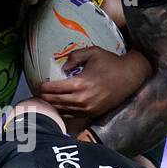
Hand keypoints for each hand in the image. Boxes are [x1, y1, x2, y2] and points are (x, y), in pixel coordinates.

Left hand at [37, 47, 151, 118]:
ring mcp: (87, 109)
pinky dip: (62, 111)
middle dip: (43, 97)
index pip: (53, 89)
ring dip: (51, 105)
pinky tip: (57, 106)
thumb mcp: (92, 52)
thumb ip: (73, 57)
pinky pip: (71, 115)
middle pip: (54, 102)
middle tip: (36, 93)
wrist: (130, 77)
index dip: (42, 87)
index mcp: (80, 83)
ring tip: (44, 100)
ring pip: (62, 110)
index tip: (37, 84)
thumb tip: (62, 68)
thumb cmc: (110, 63)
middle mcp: (82, 99)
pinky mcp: (92, 114)